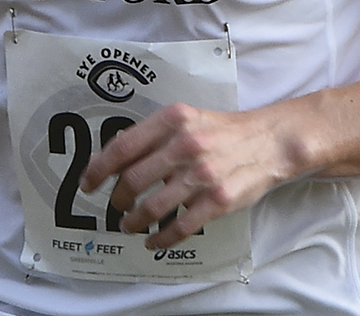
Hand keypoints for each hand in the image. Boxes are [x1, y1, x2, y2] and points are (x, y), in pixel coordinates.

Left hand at [79, 102, 296, 249]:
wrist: (270, 141)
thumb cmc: (223, 131)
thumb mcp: (187, 118)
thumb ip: (154, 135)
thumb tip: (116, 156)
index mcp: (173, 120)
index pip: (122, 147)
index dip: (99, 169)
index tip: (88, 183)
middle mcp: (185, 145)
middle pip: (133, 180)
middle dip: (117, 199)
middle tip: (115, 206)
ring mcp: (202, 174)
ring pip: (152, 207)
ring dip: (134, 221)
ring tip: (129, 225)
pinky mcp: (217, 200)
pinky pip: (181, 227)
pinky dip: (162, 238)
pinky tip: (154, 240)